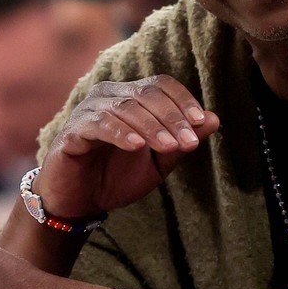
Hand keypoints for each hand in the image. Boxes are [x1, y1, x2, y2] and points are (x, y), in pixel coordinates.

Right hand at [37, 76, 219, 218]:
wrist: (80, 203)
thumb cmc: (118, 177)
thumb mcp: (158, 162)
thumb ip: (182, 142)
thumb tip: (215, 119)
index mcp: (130, 96)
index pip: (161, 85)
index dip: (183, 101)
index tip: (201, 123)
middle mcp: (108, 95)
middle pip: (147, 93)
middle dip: (173, 117)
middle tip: (189, 141)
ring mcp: (88, 110)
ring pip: (126, 107)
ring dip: (152, 126)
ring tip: (170, 146)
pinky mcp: (72, 131)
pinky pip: (99, 124)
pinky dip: (121, 133)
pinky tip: (137, 146)